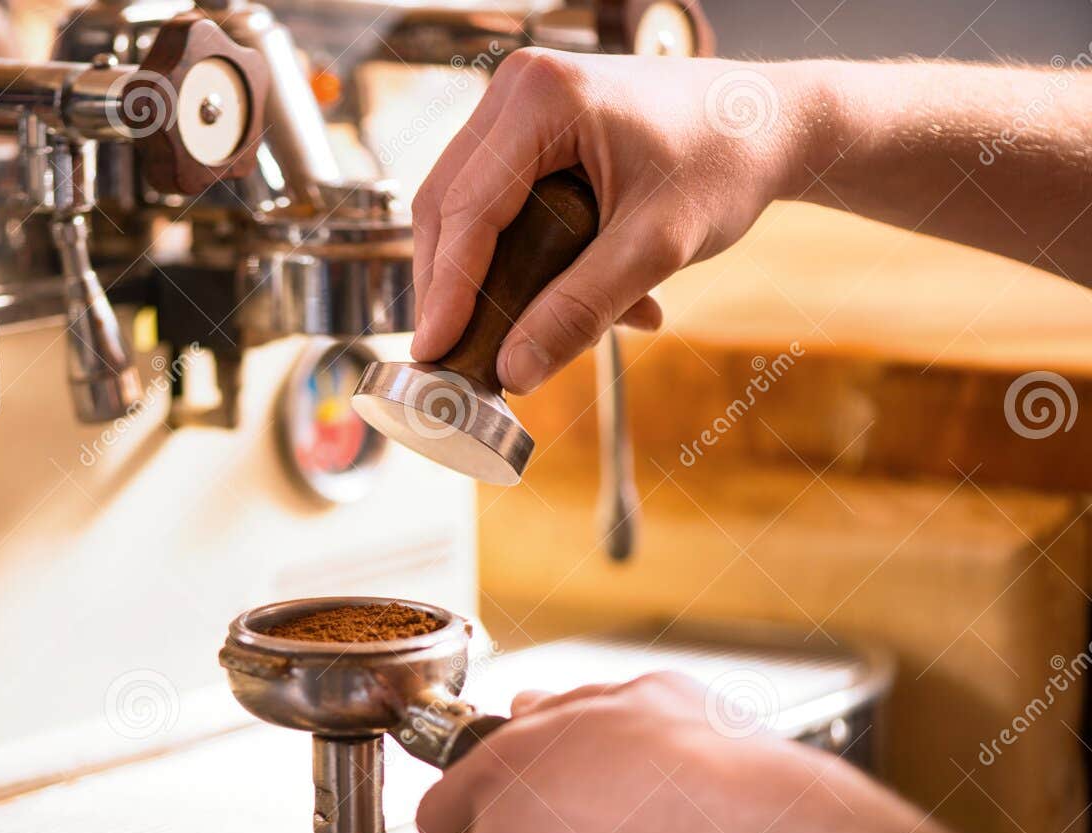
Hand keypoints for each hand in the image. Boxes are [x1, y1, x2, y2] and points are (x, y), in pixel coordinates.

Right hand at [410, 51, 819, 390]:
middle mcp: (519, 91)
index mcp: (542, 99)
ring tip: (527, 334)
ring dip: (489, 281)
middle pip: (448, 209)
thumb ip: (582, 308)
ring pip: (466, 212)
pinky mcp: (532, 132)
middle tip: (458, 358)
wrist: (770, 124)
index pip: (467, 210)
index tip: (432, 353)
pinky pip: (498, 205)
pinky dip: (519, 260)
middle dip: (454, 290)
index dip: (446, 290)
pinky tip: (569, 297)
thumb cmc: (726, 161)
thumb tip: (515, 370)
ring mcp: (520, 108)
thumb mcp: (656, 246)